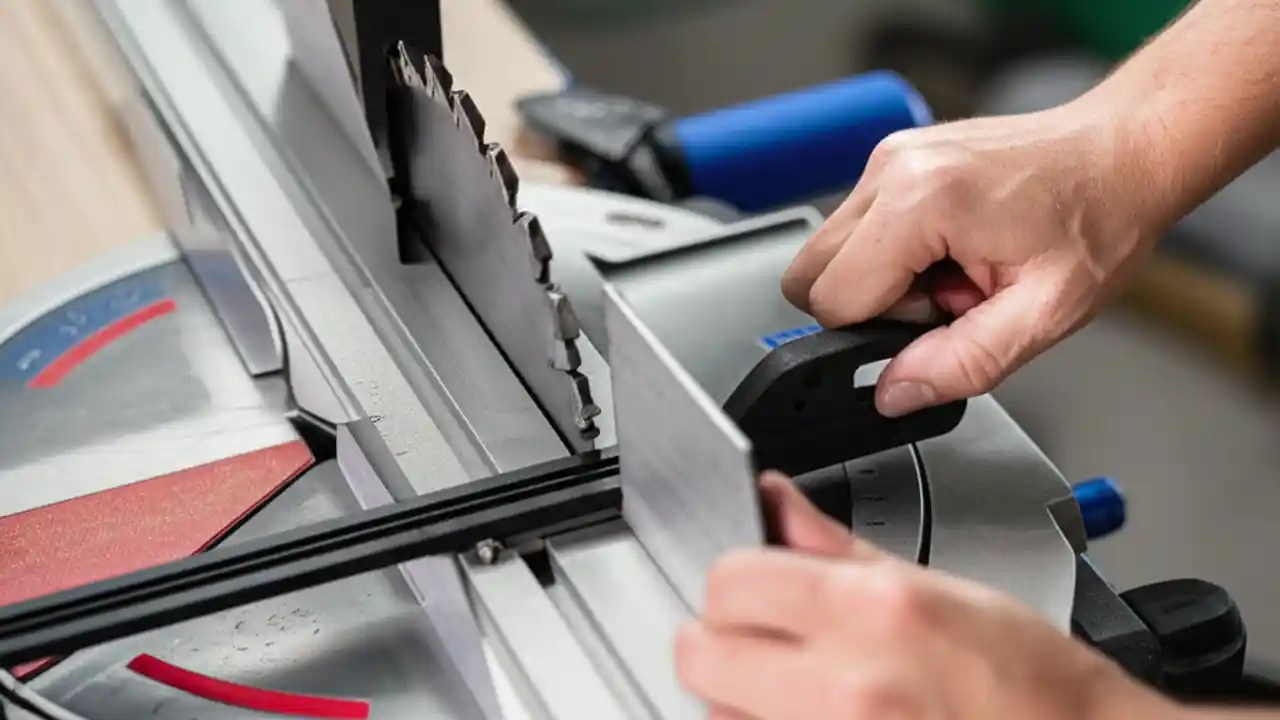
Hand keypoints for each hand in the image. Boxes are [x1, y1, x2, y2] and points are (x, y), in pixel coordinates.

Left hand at [675, 472, 1175, 719]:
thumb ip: (837, 546)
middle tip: (762, 639)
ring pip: (716, 712)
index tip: (754, 585)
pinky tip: (809, 716)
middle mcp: (843, 688)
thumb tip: (776, 502)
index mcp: (871, 613)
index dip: (738, 578)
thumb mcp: (940, 586)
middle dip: (721, 639)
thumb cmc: (1032, 684)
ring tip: (798, 688)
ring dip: (740, 697)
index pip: (730, 580)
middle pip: (698, 654)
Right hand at [781, 100, 1165, 416]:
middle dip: (870, 304)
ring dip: (882, 278)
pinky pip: (857, 227)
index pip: (832, 299)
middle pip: (812, 274)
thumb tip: (893, 393)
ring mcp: (889, 156)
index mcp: (921, 201)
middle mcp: (892, 168)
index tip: (942, 315)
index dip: (882, 329)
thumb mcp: (1044, 314)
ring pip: (829, 252)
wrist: (1124, 153)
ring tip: (955, 270)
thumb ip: (961, 364)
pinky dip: (893, 251)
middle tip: (945, 297)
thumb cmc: (1099, 217)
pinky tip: (952, 248)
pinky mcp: (895, 157)